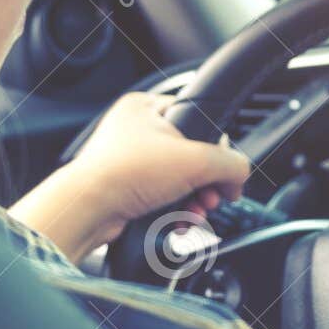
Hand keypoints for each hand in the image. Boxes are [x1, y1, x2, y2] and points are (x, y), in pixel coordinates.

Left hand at [9, 92, 250, 261]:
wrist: (88, 210)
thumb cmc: (125, 174)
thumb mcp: (195, 160)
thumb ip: (229, 163)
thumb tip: (240, 176)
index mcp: (146, 107)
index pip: (198, 120)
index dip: (217, 149)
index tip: (227, 173)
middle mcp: (135, 131)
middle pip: (191, 156)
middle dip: (206, 183)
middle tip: (213, 197)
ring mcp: (128, 162)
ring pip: (178, 181)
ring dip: (194, 201)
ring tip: (196, 213)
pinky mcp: (124, 190)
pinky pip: (162, 199)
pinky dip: (175, 212)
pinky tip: (180, 222)